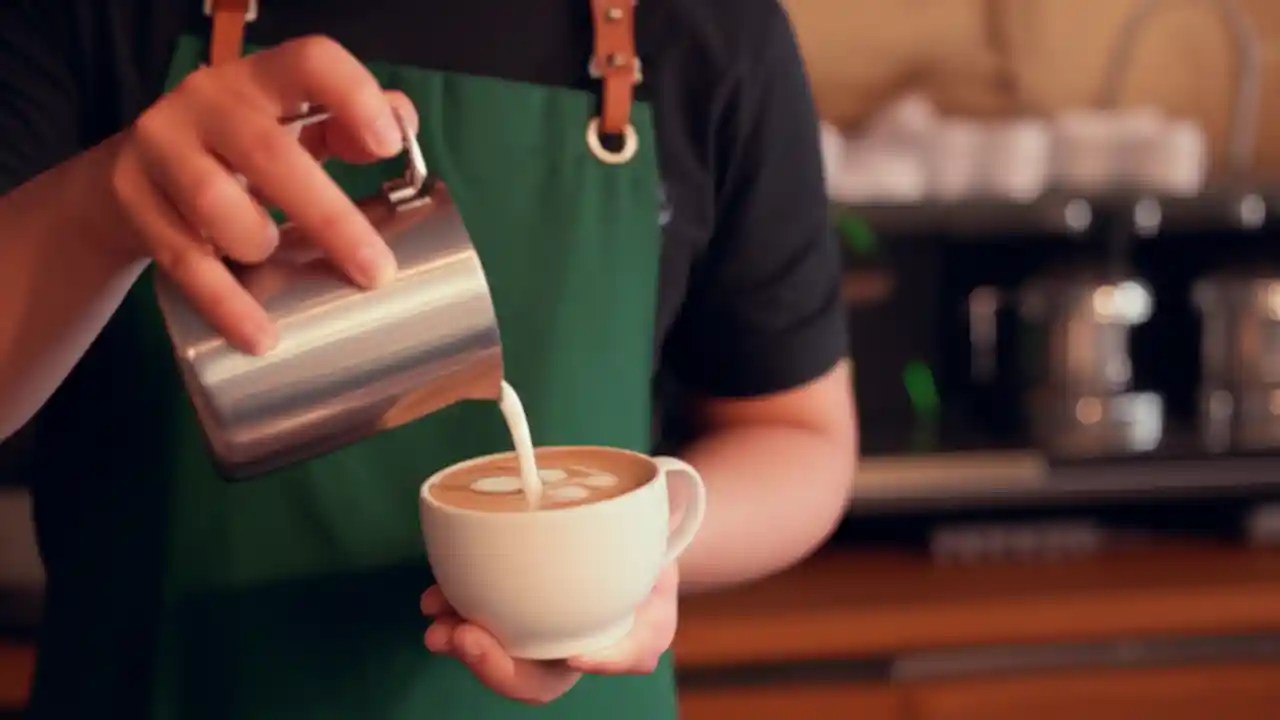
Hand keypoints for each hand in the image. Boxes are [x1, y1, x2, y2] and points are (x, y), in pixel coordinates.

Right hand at [102, 35, 417, 353]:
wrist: (133, 178)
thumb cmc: (241, 155)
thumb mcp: (291, 129)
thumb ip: (346, 125)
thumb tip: (402, 127)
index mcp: (262, 79)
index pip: (309, 61)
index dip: (353, 97)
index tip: (388, 149)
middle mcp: (206, 103)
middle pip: (269, 151)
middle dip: (329, 216)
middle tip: (375, 272)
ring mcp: (161, 149)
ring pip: (213, 200)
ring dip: (258, 243)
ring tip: (285, 271)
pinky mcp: (133, 200)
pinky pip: (182, 259)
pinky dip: (225, 303)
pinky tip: (259, 336)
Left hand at [420, 564, 679, 705]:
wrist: (650, 537)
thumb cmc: (654, 582)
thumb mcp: (657, 620)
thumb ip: (631, 650)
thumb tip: (580, 660)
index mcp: (573, 658)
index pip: (531, 682)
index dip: (499, 671)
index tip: (474, 639)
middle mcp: (542, 642)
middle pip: (496, 661)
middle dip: (465, 650)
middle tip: (444, 632)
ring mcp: (524, 610)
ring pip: (479, 629)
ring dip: (450, 622)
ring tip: (433, 604)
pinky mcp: (512, 577)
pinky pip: (476, 591)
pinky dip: (454, 589)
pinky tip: (442, 581)